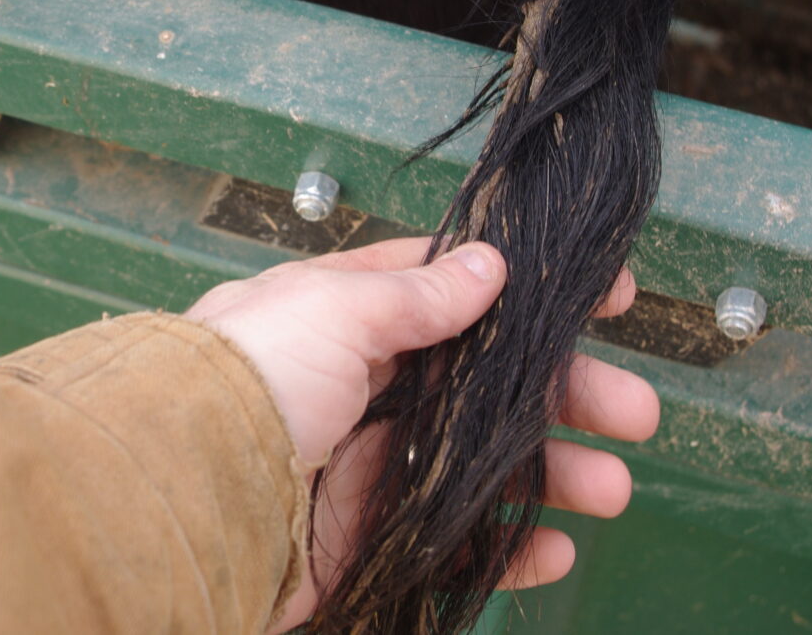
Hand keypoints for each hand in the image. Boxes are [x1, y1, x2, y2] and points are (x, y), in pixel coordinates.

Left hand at [184, 237, 658, 631]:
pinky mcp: (365, 538)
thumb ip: (410, 294)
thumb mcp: (330, 308)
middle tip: (632, 410)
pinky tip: (552, 544)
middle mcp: (359, 388)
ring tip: (611, 486)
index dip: (530, 295)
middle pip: (485, 387)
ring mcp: (366, 465)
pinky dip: (506, 546)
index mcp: (346, 317)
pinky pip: (453, 542)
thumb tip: (484, 265)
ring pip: (481, 465)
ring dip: (552, 473)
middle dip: (563, 395)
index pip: (455, 294)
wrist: (179, 495)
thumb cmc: (241, 382)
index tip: (605, 299)